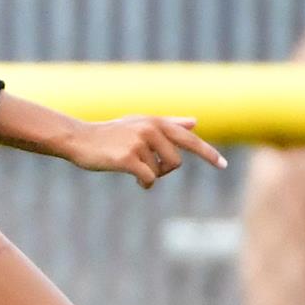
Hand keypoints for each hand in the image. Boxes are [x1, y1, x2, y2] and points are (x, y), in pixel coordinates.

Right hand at [64, 115, 225, 188]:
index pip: (189, 139)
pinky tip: (132, 177)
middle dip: (164, 169)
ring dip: (149, 175)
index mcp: (157, 122)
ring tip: (133, 166)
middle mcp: (151, 129)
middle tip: (148, 168)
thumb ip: (171, 123)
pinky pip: (148, 179)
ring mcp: (140, 143)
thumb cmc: (112, 133)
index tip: (223, 165)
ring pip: (160, 172)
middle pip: (176, 161)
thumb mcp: (142, 123)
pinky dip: (143, 183)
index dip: (208, 153)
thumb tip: (196, 122)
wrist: (81, 139)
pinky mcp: (128, 158)